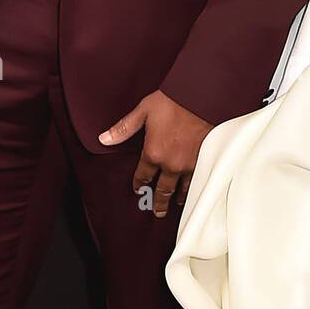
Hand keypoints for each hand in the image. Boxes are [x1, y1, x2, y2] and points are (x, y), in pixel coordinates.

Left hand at [100, 90, 212, 218]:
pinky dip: (194, 189)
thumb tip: (104, 139)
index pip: (143, 175)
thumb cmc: (173, 101)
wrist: (201, 96)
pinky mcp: (205, 160)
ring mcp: (189, 165)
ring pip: (182, 188)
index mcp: (153, 153)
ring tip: (176, 204)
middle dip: (159, 202)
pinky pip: (197, 181)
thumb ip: (124, 128)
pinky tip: (194, 191)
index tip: (138, 188)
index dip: (139, 183)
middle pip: (163, 189)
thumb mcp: (144, 111)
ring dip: (177, 198)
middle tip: (157, 212)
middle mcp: (171, 164)